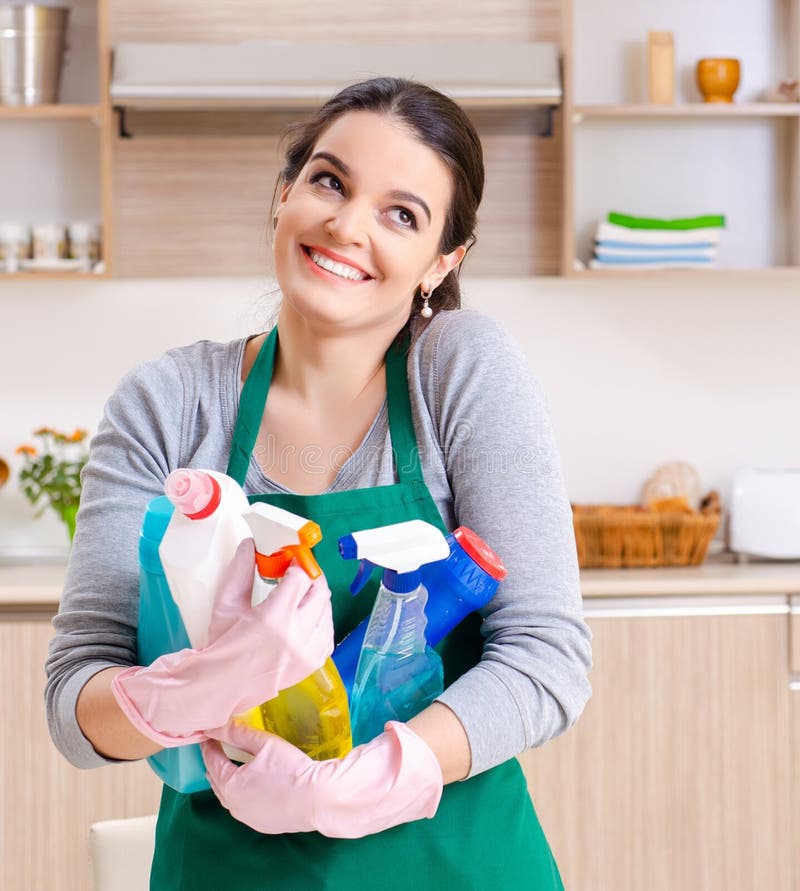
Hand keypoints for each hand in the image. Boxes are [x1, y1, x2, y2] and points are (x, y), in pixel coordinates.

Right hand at [111, 539, 333, 746]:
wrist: (222, 686)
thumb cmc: (222, 645)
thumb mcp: (226, 604)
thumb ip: (240, 571)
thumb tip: (249, 544)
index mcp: (274, 617)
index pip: (300, 577)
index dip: (296, 563)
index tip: (288, 559)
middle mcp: (296, 635)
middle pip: (319, 591)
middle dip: (310, 576)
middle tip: (297, 572)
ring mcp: (307, 652)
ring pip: (326, 611)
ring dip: (317, 597)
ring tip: (300, 595)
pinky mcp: (312, 664)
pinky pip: (327, 633)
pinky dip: (321, 621)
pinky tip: (307, 617)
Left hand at [201, 719, 442, 837]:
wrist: (319, 799)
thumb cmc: (290, 768)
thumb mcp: (264, 744)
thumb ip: (238, 733)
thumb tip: (216, 724)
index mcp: (229, 786)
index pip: (212, 761)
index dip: (210, 745)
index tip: (208, 734)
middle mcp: (234, 806)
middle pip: (217, 781)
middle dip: (215, 764)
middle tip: (216, 747)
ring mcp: (248, 818)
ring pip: (230, 797)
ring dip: (228, 780)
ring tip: (232, 765)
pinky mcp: (263, 824)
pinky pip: (245, 806)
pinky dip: (242, 793)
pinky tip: (252, 785)